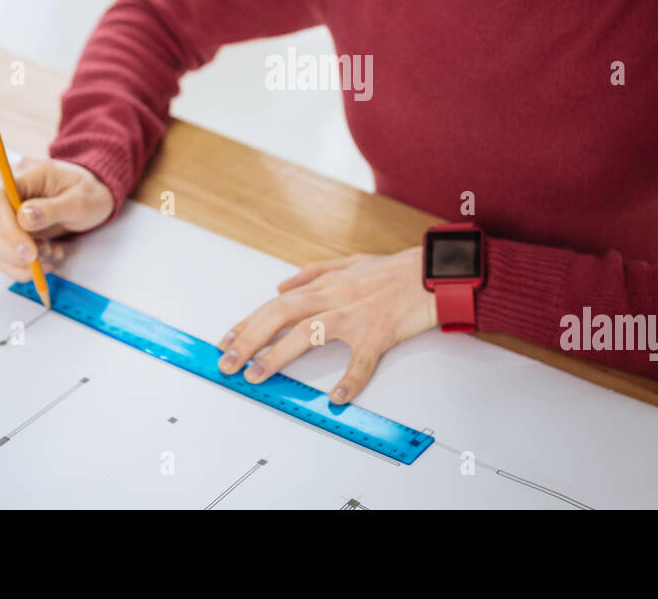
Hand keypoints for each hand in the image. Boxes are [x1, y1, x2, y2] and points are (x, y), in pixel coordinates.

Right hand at [0, 156, 114, 280]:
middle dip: (14, 251)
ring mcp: (2, 213)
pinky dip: (23, 267)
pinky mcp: (7, 231)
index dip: (8, 230)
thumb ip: (51, 209)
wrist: (90, 196)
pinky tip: (47, 258)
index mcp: (21, 175)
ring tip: (52, 254)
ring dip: (21, 261)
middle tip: (42, 257)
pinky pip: (2, 256)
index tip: (30, 252)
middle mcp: (4, 191)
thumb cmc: (87, 192)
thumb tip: (23, 218)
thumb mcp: (80, 200)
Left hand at [215, 247, 437, 404]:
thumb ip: (313, 273)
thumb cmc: (394, 271)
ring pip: (310, 331)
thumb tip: (281, 284)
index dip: (247, 323)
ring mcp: (356, 314)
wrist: (433, 273)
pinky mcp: (380, 332)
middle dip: (249, 338)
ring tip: (259, 374)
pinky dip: (350, 379)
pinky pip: (362, 359)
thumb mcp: (349, 262)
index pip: (275, 304)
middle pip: (281, 314)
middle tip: (228, 363)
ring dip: (280, 353)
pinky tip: (337, 396)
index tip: (224, 342)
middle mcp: (334, 297)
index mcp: (326, 285)